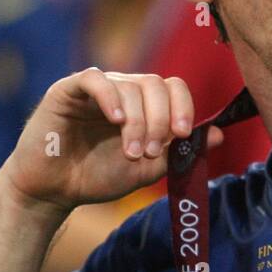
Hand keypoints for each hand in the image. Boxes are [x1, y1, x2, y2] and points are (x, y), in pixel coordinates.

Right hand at [0, 68, 223, 213]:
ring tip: (132, 152)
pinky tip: (116, 120)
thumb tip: (219, 134)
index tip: (182, 135)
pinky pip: (94, 80)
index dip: (184, 107)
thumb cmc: (96, 177)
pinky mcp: (67, 90)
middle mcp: (122, 90)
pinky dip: (111, 97)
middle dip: (160, 119)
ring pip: (130, 86)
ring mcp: (96, 88)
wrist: (52, 191)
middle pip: (155, 84)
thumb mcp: (145, 169)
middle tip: (151, 151)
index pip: (173, 88)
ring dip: (138, 121)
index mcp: (143, 105)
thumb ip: (177, 152)